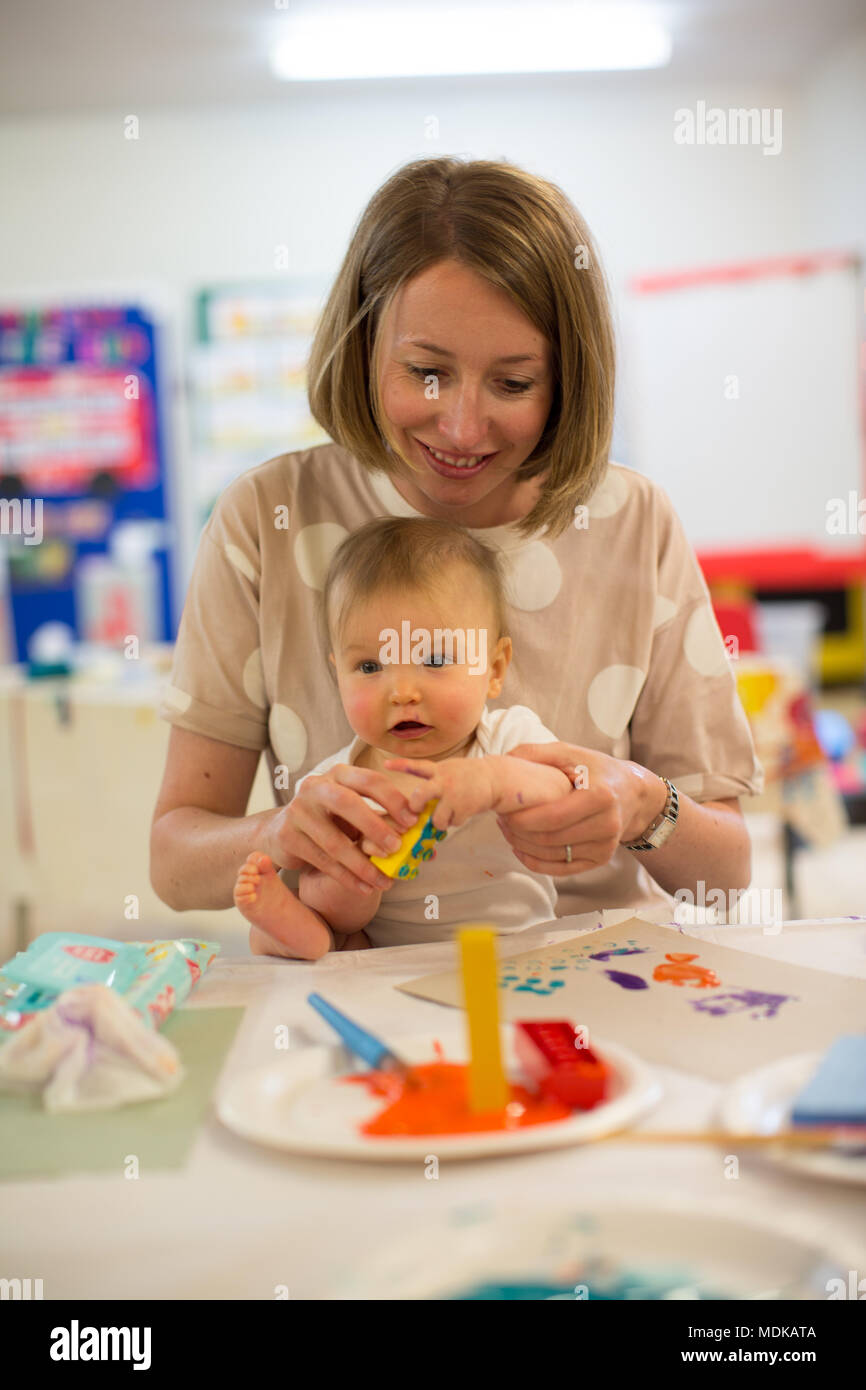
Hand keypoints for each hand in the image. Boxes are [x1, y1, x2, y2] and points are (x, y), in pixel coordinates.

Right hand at [262, 764, 418, 894]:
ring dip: (362, 864)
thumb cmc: (330, 821)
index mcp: (338, 774)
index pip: (370, 780)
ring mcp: (298, 811)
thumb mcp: (356, 815)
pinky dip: (346, 877)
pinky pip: (322, 861)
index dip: (393, 800)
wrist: (282, 833)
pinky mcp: (288, 837)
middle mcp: (315, 787)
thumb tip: (429, 850)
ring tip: (384, 882)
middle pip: (347, 803)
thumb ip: (386, 824)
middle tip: (396, 847)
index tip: (413, 822)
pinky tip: (364, 888)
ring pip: (334, 841)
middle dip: (375, 826)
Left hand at [382, 756, 496, 829]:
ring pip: (436, 819)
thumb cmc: (468, 776)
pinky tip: (462, 811)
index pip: (416, 766)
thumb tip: (417, 801)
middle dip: (414, 807)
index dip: (400, 765)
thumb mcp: (449, 769)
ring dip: (440, 821)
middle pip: (419, 796)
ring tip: (449, 812)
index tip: (385, 764)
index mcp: (438, 770)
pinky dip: (455, 821)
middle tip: (417, 811)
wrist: (495, 778)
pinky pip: (452, 823)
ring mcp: (454, 795)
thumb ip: (433, 780)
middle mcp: (444, 781)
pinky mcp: (464, 808)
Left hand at [494, 742, 659, 876]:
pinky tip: (520, 849)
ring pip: (553, 856)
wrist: (633, 794)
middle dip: (519, 833)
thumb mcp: (571, 753)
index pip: (552, 817)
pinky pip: (561, 869)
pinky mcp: (600, 860)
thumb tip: (505, 759)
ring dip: (523, 847)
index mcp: (600, 797)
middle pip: (551, 839)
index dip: (523, 819)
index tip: (502, 810)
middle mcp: (607, 825)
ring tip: (508, 830)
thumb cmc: (597, 771)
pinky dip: (535, 862)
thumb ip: (537, 753)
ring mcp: (605, 847)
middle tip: (501, 820)